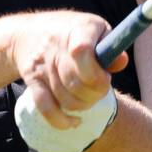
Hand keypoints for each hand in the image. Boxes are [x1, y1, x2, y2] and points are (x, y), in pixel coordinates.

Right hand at [4, 10, 127, 151]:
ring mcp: (43, 65)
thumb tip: (122, 62)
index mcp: (78, 29)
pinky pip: (46, 108)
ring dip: (83, 105)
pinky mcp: (33, 81)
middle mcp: (57, 46)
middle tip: (101, 89)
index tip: (106, 78)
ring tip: (89, 98)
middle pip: (77, 82)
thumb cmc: (74, 33)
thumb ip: (111, 46)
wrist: (30, 33)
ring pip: (66, 99)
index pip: (81, 51)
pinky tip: (74, 122)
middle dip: (96, 93)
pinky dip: (62, 120)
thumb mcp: (96, 29)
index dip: (95, 72)